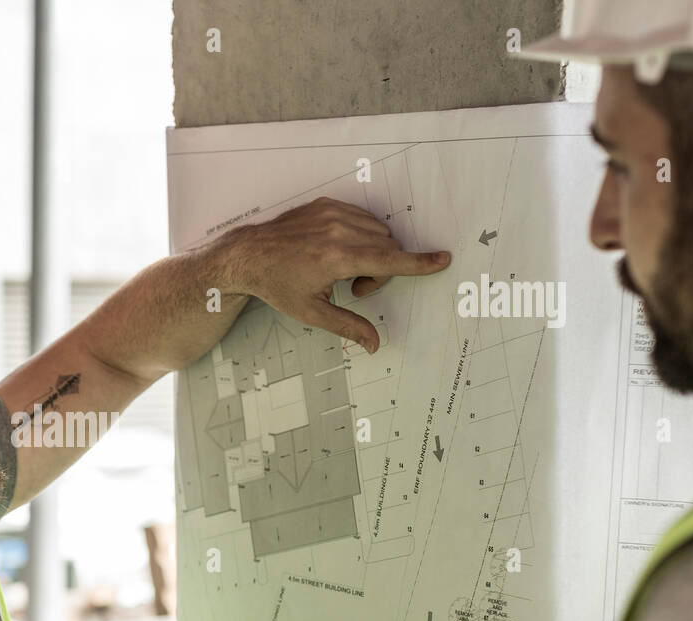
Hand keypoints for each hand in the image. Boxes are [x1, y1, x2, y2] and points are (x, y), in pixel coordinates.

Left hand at [215, 197, 450, 352]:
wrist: (249, 255)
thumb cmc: (278, 285)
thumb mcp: (311, 313)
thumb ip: (348, 326)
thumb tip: (374, 345)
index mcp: (337, 258)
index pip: (389, 261)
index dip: (419, 263)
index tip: (443, 259)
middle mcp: (338, 231)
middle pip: (388, 248)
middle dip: (381, 271)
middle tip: (353, 287)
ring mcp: (333, 213)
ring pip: (379, 232)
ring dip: (372, 252)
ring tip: (342, 268)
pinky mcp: (328, 203)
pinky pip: (363, 218)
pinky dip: (360, 235)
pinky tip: (336, 249)